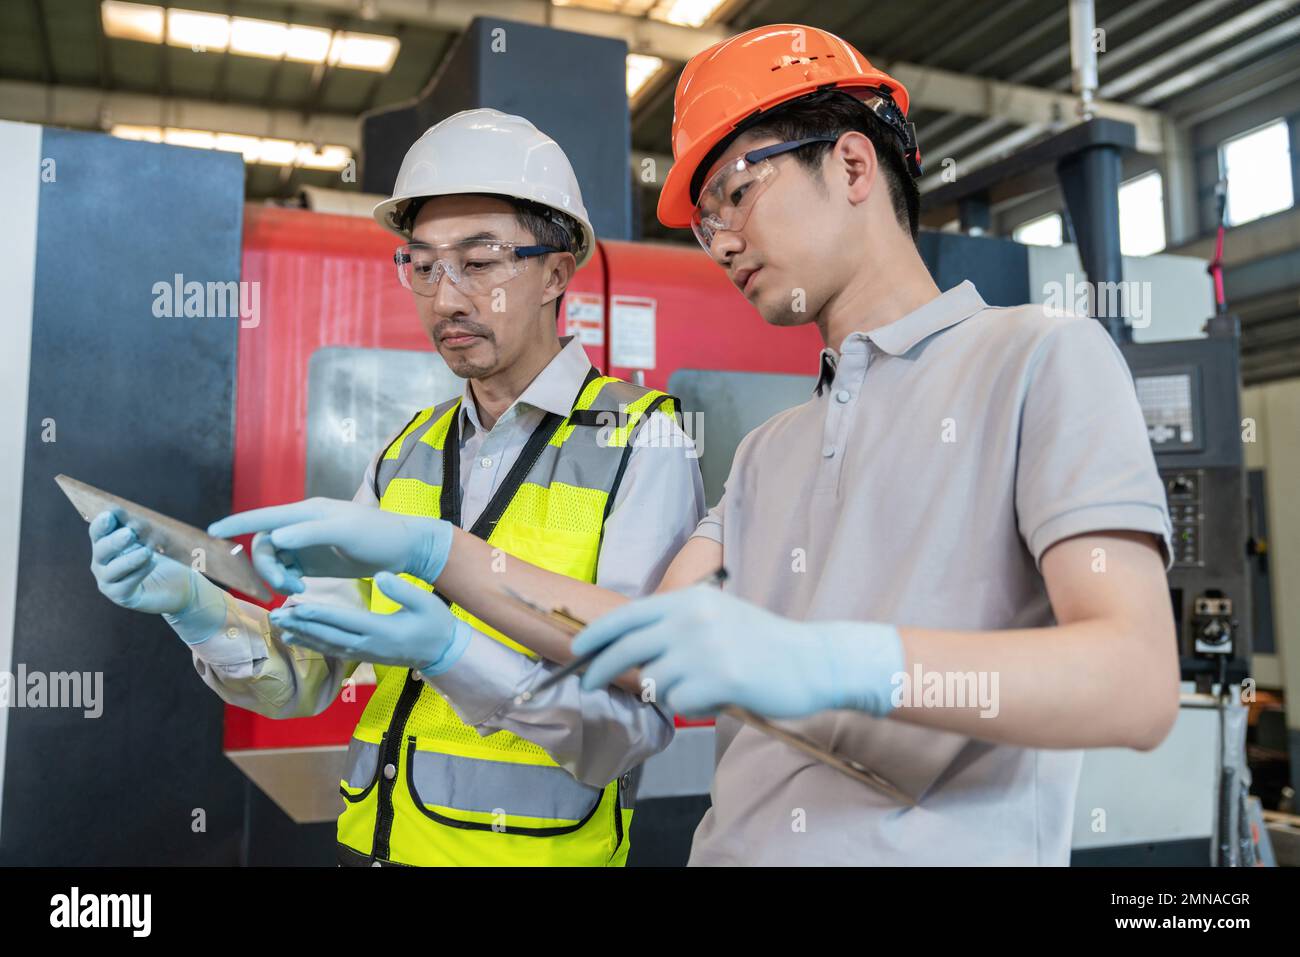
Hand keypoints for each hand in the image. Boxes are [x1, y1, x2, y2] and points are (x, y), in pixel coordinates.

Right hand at [89, 508, 197, 614]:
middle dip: (114, 541)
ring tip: (147, 551)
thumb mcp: (149, 537)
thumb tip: (120, 510)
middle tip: (129, 534)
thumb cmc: (160, 556)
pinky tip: (152, 564)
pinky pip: (126, 585)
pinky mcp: (122, 596)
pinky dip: (139, 573)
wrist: (178, 582)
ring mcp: (109, 581)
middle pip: (101, 550)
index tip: (110, 515)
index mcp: (105, 544)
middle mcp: (102, 563)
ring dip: (130, 559)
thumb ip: (136, 525)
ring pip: (112, 570)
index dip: (101, 524)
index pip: (97, 532)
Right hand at [206, 498, 452, 595]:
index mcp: (306, 512)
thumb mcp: (345, 532)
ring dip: (276, 577)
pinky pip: (287, 570)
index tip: (212, 530)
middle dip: (266, 567)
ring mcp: (307, 544)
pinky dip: (286, 581)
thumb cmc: (378, 534)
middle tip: (286, 586)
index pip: (264, 517)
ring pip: (274, 560)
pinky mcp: (314, 561)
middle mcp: (302, 526)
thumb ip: (310, 534)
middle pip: (264, 545)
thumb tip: (277, 539)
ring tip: (297, 590)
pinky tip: (300, 590)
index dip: (237, 523)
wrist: (403, 548)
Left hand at [268, 571, 470, 674]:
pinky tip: (295, 637)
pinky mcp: (362, 655)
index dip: (318, 614)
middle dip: (301, 626)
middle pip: (328, 635)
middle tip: (275, 616)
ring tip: (278, 626)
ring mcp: (363, 653)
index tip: (296, 606)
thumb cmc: (435, 623)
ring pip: (326, 645)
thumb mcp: (426, 603)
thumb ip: (403, 589)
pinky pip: (332, 650)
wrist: (442, 652)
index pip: (343, 621)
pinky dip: (312, 643)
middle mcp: (367, 645)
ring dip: (301, 635)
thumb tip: (380, 575)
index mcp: (381, 630)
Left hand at [571, 585, 904, 718]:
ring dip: (668, 693)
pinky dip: (693, 707)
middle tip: (587, 684)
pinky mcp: (720, 678)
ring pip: (655, 682)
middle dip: (600, 670)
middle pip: (627, 649)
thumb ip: (675, 626)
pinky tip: (717, 698)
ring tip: (699, 688)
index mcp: (689, 600)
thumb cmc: (763, 644)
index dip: (596, 635)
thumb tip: (628, 649)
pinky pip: (681, 703)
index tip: (577, 651)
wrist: (814, 660)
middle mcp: (692, 619)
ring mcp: (705, 648)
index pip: (627, 615)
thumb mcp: (716, 616)